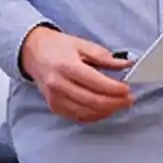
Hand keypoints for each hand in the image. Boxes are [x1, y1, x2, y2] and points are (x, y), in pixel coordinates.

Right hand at [19, 26, 134, 123]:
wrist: (33, 52)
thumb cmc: (58, 46)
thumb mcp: (82, 44)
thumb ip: (104, 57)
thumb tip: (127, 63)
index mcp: (67, 66)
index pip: (96, 83)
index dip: (115, 89)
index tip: (128, 89)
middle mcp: (59, 84)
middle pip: (93, 101)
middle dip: (115, 102)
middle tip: (128, 99)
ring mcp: (55, 98)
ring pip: (87, 112)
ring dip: (107, 111)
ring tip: (119, 104)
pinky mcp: (55, 107)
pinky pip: (79, 117)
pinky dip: (95, 116)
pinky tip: (104, 109)